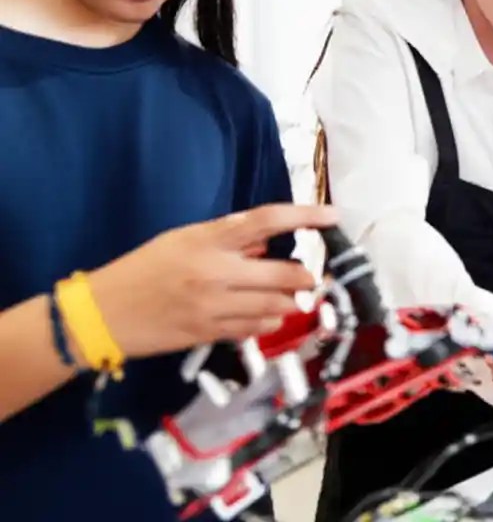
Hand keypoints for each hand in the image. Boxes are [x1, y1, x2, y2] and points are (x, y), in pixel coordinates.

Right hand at [88, 204, 338, 359]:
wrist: (102, 313)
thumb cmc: (143, 269)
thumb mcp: (182, 240)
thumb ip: (227, 240)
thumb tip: (266, 243)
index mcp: (208, 239)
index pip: (267, 220)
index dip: (305, 217)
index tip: (333, 216)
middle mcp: (216, 271)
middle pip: (285, 273)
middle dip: (305, 277)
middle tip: (308, 276)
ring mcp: (214, 306)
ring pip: (277, 307)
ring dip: (290, 302)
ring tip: (288, 297)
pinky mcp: (210, 333)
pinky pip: (257, 329)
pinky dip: (268, 321)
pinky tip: (264, 316)